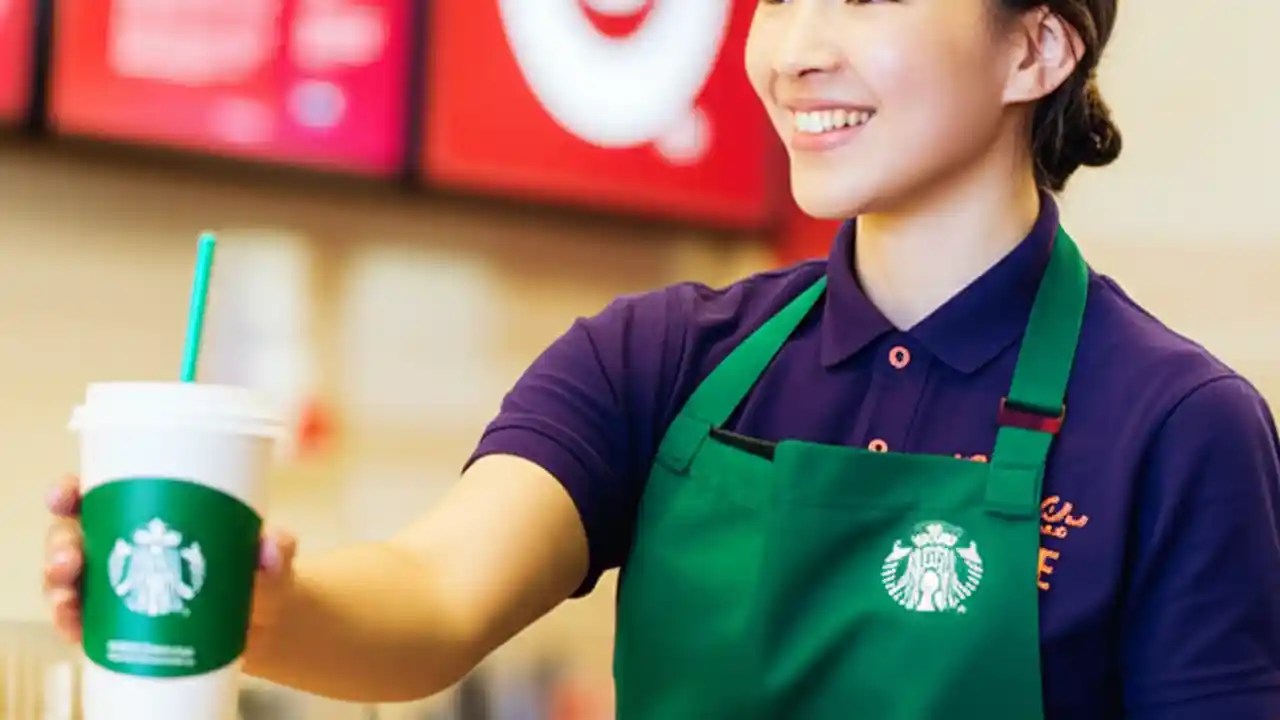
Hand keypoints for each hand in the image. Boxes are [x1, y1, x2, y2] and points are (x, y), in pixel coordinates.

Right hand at [43, 475, 298, 644]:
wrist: (261, 624)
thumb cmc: (259, 573)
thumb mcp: (271, 558)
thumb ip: (276, 550)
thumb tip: (272, 546)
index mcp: (149, 509)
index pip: (99, 492)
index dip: (70, 490)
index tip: (66, 493)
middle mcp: (122, 542)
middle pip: (72, 535)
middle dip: (60, 544)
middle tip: (69, 559)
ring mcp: (115, 584)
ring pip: (68, 579)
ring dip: (57, 588)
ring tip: (69, 599)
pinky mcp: (116, 623)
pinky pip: (81, 623)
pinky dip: (72, 625)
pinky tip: (74, 628)